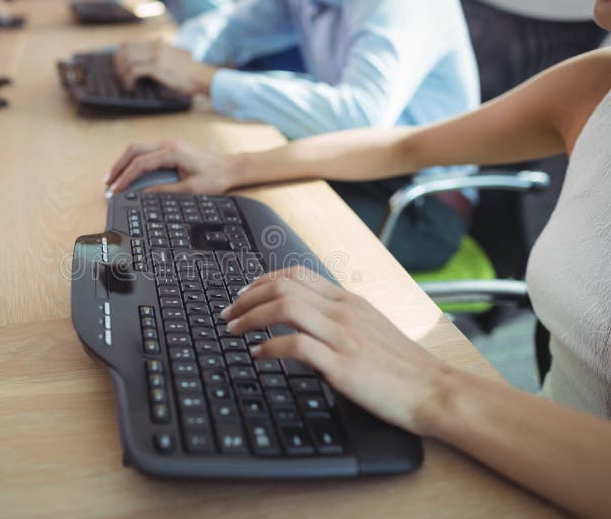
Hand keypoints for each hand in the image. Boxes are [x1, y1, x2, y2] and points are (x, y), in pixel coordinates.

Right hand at [104, 141, 238, 193]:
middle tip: (108, 182)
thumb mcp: (190, 189)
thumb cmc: (215, 177)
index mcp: (172, 152)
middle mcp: (168, 144)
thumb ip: (164, 191)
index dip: (126, 177)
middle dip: (118, 166)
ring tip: (114, 178)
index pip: (140, 163)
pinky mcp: (171, 148)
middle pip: (133, 150)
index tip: (116, 189)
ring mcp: (169, 144)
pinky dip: (134, 161)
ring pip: (138, 148)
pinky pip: (146, 151)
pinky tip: (129, 172)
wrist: (231, 167)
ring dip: (124, 162)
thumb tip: (143, 195)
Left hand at [114, 40, 217, 93]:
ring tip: (125, 83)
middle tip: (119, 75)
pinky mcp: (157, 67)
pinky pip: (135, 71)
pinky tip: (131, 87)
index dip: (120, 55)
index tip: (119, 66)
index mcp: (158, 43)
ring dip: (122, 73)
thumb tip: (151, 63)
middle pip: (126, 50)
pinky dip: (129, 79)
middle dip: (118, 64)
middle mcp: (155, 46)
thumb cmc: (191, 72)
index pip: (130, 43)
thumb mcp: (176, 56)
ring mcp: (156, 56)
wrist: (201, 76)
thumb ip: (164, 54)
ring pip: (128, 60)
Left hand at [221, 266, 451, 434]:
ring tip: (234, 330)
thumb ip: (340, 319)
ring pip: (285, 306)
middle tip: (228, 313)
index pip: (297, 274)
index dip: (262, 280)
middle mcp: (344, 311)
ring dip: (250, 316)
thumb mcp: (371, 328)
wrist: (435, 391)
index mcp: (349, 301)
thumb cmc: (404, 366)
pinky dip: (270, 346)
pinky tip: (258, 355)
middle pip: (284, 286)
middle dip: (247, 297)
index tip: (244, 292)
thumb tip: (305, 321)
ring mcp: (343, 336)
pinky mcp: (343, 364)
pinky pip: (297, 345)